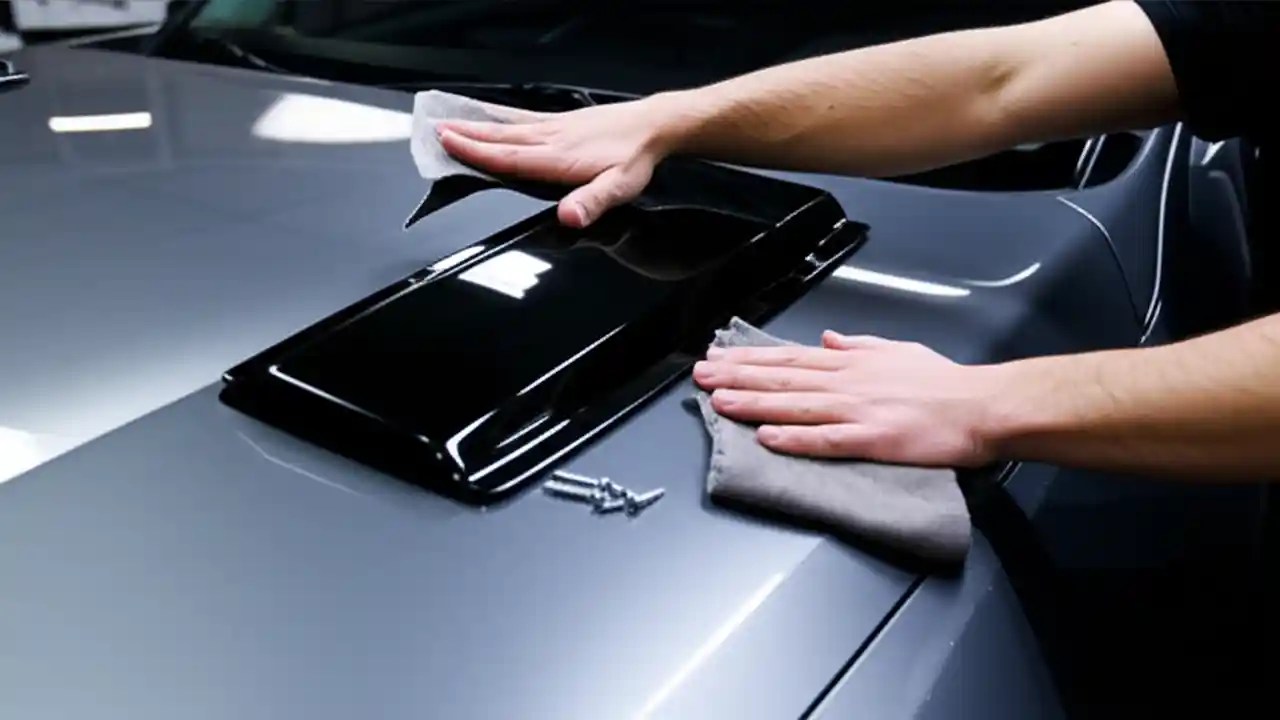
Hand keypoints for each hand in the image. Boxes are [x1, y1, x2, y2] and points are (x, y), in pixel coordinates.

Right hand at [437, 95, 680, 227]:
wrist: (653, 125)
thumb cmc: (635, 158)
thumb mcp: (620, 187)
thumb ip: (592, 202)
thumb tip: (568, 217)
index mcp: (558, 158)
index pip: (510, 156)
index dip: (477, 152)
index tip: (448, 144)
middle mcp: (551, 138)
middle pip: (500, 137)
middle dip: (466, 135)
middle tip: (434, 130)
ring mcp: (554, 127)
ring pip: (507, 126)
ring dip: (477, 124)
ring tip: (450, 121)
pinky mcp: (561, 121)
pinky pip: (522, 118)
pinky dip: (500, 116)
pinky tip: (491, 116)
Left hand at [692, 331, 1005, 466]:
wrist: (982, 406)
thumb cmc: (945, 383)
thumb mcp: (898, 351)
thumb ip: (859, 345)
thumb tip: (828, 337)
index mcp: (852, 363)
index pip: (789, 357)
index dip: (749, 357)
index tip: (719, 356)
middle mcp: (847, 382)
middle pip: (782, 377)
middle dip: (737, 375)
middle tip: (700, 374)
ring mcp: (857, 411)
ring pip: (794, 405)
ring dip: (753, 402)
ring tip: (718, 401)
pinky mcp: (872, 439)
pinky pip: (825, 440)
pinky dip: (794, 438)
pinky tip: (767, 436)